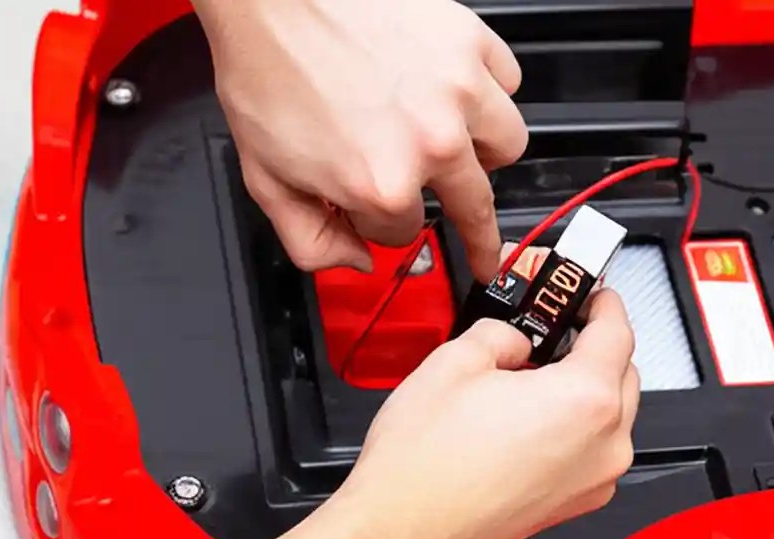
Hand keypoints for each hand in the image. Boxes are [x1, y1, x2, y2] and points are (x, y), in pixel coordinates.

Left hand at [193, 0, 526, 281]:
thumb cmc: (266, 65)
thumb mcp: (265, 176)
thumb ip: (310, 239)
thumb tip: (357, 261)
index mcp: (382, 184)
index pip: (404, 231)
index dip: (383, 221)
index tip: (373, 204)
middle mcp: (432, 143)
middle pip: (476, 209)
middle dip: (477, 237)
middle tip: (485, 251)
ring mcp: (460, 91)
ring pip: (506, 145)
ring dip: (486, 155)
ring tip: (462, 147)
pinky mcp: (471, 42)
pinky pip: (509, 81)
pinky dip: (491, 90)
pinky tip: (460, 91)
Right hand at [326, 290, 640, 538]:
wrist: (401, 535)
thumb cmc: (424, 466)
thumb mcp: (455, 360)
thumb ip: (502, 334)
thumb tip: (516, 340)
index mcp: (585, 400)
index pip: (618, 331)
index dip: (603, 302)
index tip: (592, 293)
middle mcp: (604, 445)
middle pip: (623, 373)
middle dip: (594, 346)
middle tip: (553, 329)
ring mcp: (594, 482)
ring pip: (612, 415)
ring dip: (586, 388)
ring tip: (529, 378)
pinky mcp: (575, 505)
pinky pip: (592, 449)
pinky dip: (575, 426)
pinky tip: (526, 419)